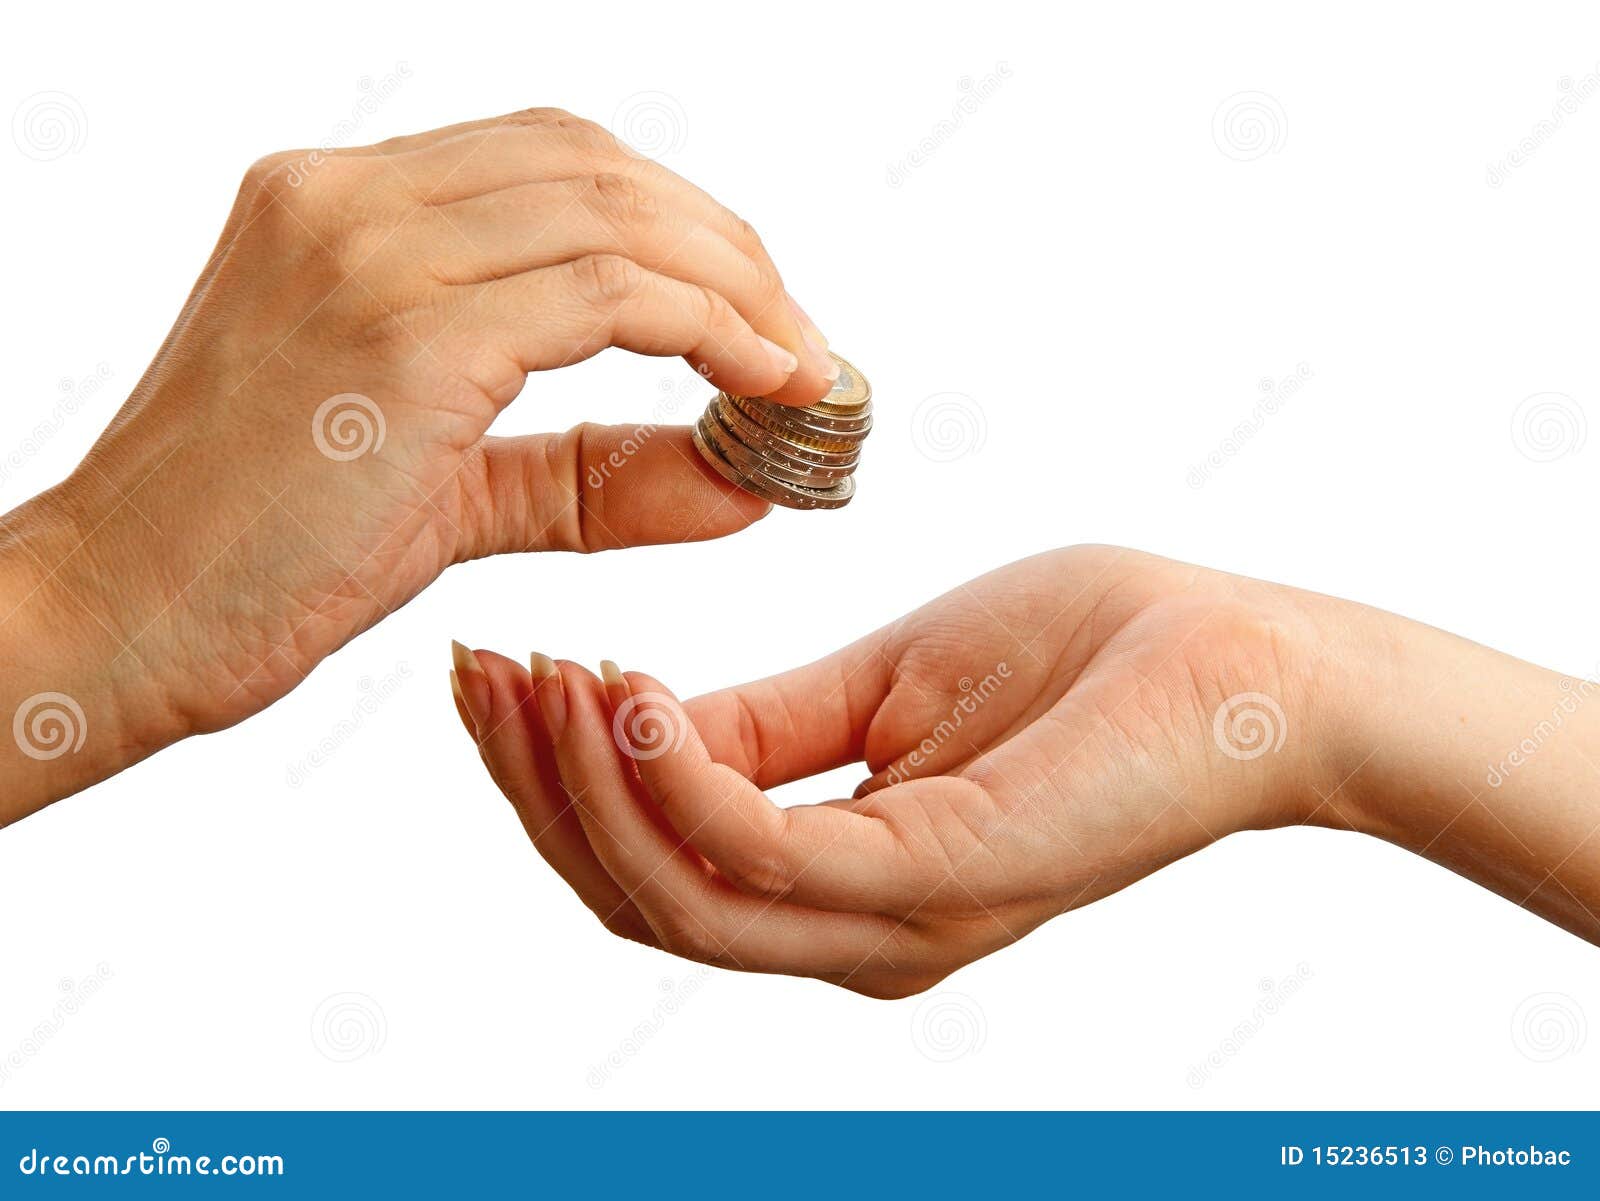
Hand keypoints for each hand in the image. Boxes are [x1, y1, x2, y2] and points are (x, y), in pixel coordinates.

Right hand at [1, 107, 837, 820]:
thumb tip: (742, 477)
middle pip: (601, 168)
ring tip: (801, 373)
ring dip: (738, 287)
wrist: (111, 624)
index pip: (556, 166)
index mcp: (339, 207)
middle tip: (802, 343)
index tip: (759, 313)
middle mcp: (348, 199)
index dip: (680, 228)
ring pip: (617, 215)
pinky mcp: (402, 332)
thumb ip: (591, 473)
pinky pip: (606, 293)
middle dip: (728, 249)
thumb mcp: (453, 495)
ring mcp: (368, 251)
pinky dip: (707, 328)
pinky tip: (762, 385)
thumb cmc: (257, 562)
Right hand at [453, 545, 1599, 995]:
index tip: (494, 669)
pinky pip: (757, 851)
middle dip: (536, 792)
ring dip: (577, 787)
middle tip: (480, 674)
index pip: (651, 864)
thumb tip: (624, 720)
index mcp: (839, 885)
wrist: (1238, 661)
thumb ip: (753, 726)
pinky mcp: (935, 878)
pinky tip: (622, 689)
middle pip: (635, 898)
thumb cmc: (1080, 659)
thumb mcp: (877, 684)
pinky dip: (666, 777)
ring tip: (531, 676)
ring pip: (674, 895)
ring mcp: (893, 918)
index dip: (552, 781)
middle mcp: (853, 931)